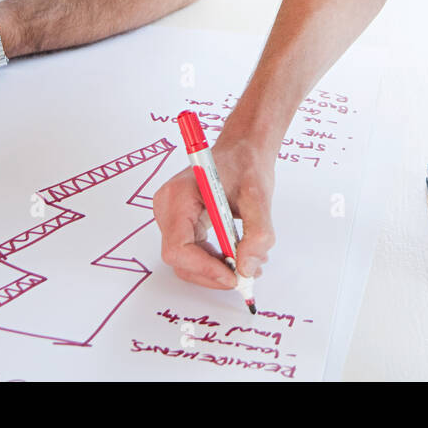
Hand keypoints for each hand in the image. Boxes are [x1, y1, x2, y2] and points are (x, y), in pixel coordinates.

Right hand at [153, 135, 275, 289]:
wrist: (242, 150)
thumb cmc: (245, 163)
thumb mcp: (259, 195)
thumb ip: (257, 233)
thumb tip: (248, 267)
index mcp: (179, 196)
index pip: (178, 247)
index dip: (204, 268)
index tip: (233, 276)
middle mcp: (168, 208)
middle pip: (180, 259)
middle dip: (213, 273)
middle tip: (246, 276)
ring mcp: (171, 218)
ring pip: (186, 261)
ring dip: (216, 270)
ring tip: (248, 265)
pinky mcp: (180, 224)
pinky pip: (192, 253)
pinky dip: (214, 261)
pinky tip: (237, 257)